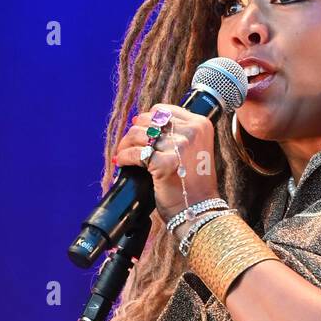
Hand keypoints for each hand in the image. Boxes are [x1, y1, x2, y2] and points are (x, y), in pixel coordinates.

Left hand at [113, 104, 219, 225]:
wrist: (198, 211)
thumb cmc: (192, 184)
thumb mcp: (192, 150)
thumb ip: (175, 133)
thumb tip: (140, 121)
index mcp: (200, 124)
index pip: (162, 110)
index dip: (147, 120)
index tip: (139, 131)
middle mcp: (192, 132)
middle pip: (148, 120)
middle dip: (133, 132)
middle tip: (127, 146)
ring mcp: (179, 146)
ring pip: (139, 134)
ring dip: (125, 144)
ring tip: (122, 154)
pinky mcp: (165, 163)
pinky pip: (136, 154)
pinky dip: (124, 157)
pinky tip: (121, 162)